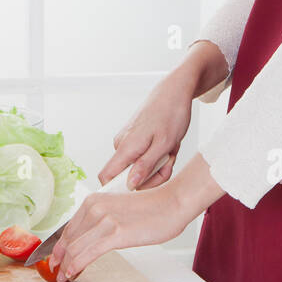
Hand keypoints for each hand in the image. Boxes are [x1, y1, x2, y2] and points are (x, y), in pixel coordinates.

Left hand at [49, 182, 190, 281]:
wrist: (172, 203)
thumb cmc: (152, 208)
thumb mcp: (118, 209)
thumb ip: (102, 221)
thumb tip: (90, 239)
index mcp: (94, 201)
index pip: (69, 227)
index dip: (59, 246)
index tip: (55, 258)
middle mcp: (95, 208)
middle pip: (68, 238)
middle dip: (58, 258)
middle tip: (55, 271)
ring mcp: (104, 220)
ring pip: (74, 248)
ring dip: (65, 265)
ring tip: (62, 277)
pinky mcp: (115, 233)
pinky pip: (88, 253)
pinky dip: (76, 265)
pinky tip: (71, 274)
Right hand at [98, 71, 193, 189]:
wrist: (174, 92)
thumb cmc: (171, 114)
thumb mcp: (164, 144)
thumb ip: (145, 166)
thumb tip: (130, 184)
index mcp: (126, 147)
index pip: (106, 177)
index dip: (119, 190)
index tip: (142, 190)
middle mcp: (122, 145)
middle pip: (128, 177)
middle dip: (151, 177)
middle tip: (168, 161)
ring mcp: (127, 142)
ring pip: (138, 169)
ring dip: (157, 166)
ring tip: (169, 151)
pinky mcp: (134, 140)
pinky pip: (143, 159)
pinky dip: (157, 157)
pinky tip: (166, 147)